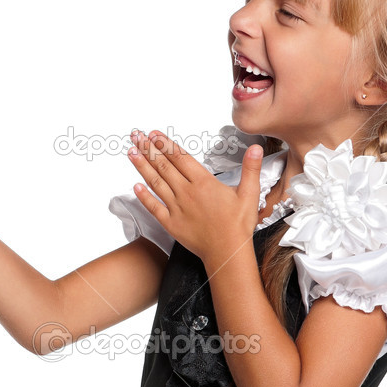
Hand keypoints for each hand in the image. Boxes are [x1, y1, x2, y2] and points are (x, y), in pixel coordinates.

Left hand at [127, 129, 263, 263]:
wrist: (227, 252)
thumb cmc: (237, 226)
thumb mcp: (249, 193)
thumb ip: (250, 169)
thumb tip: (255, 148)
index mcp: (203, 183)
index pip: (180, 157)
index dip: (165, 144)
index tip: (154, 134)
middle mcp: (187, 192)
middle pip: (164, 165)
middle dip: (148, 149)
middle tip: (136, 136)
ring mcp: (177, 208)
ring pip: (156, 182)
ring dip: (142, 166)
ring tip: (131, 152)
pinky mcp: (171, 223)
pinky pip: (154, 207)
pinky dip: (144, 196)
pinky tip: (135, 186)